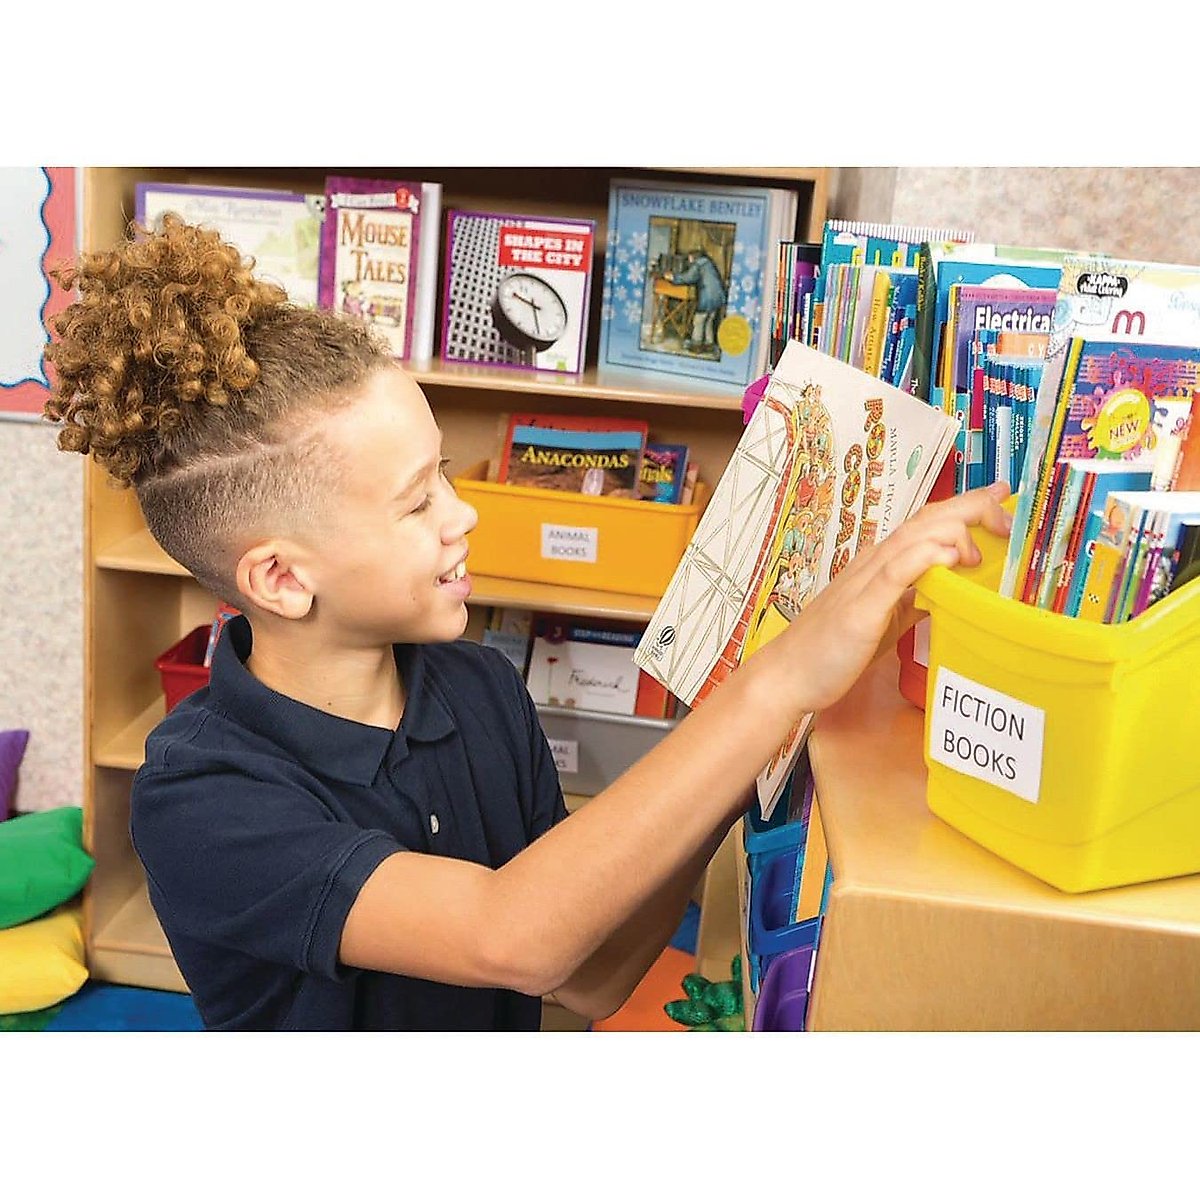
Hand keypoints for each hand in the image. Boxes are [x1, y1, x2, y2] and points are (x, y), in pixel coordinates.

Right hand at [769, 480, 1013, 714]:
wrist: (789, 675)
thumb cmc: (833, 651)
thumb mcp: (886, 619)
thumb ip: (915, 600)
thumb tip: (951, 590)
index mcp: (882, 565)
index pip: (928, 522)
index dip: (966, 505)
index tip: (1002, 496)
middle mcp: (874, 563)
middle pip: (928, 519)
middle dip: (973, 508)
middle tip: (1011, 514)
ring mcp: (865, 582)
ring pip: (915, 537)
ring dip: (956, 528)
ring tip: (990, 539)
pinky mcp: (861, 608)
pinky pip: (895, 573)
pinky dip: (925, 557)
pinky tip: (951, 556)